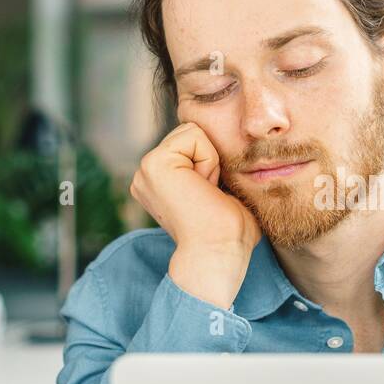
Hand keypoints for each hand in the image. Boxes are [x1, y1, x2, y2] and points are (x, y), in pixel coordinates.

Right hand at [129, 122, 260, 308]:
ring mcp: (146, 169)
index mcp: (160, 180)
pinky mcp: (154, 164)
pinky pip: (194, 134)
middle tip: (208, 194)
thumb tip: (237, 151)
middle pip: (193, 132)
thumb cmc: (228, 231)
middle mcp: (146, 174)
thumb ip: (213, 170)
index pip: (194, 141)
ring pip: (194, 131)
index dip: (212, 163)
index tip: (209, 196)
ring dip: (210, 161)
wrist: (220, 252)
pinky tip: (203, 188)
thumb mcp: (218, 192)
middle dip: (210, 158)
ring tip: (205, 192)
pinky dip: (209, 159)